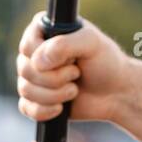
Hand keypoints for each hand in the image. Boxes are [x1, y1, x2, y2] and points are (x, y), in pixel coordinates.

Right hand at [16, 12, 133, 123]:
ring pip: (25, 89)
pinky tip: (61, 108)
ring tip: (74, 89)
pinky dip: (44, 110)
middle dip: (54, 78)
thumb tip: (37, 61)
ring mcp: (35, 76)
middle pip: (25, 69)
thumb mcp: (91, 43)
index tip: (71, 59)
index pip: (27, 45)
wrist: (117, 92)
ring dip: (54, 94)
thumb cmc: (107, 62)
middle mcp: (36, 52)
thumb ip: (65, 44)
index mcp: (46, 31)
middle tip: (77, 73)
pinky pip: (26, 107)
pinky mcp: (37, 98)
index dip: (46, 57)